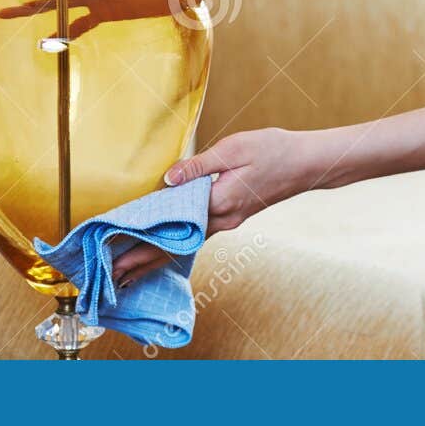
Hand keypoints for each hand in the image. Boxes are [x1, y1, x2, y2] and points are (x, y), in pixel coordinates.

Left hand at [109, 127, 330, 287]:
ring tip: (133, 266)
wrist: (308, 163)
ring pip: (187, 243)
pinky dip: (179, 243)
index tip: (117, 258)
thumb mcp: (233, 149)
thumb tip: (168, 180)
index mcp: (219, 203)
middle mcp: (223, 220)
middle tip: (116, 276)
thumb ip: (199, 166)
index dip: (143, 244)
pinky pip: (199, 234)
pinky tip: (168, 246)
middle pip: (176, 245)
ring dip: (160, 254)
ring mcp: (230, 221)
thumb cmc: (273, 150)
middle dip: (144, 261)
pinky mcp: (234, 216)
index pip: (172, 228)